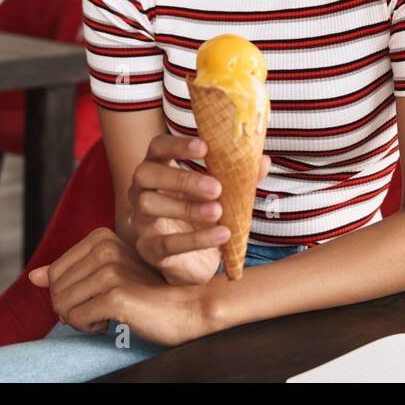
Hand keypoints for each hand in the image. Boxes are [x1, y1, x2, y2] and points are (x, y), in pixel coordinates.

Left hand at [27, 227, 210, 346]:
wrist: (185, 307)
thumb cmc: (145, 293)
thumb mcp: (106, 276)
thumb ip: (69, 273)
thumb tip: (33, 278)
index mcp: (101, 237)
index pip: (54, 273)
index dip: (70, 293)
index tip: (100, 294)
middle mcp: (105, 248)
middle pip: (55, 290)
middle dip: (73, 308)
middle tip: (104, 307)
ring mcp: (111, 270)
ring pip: (62, 306)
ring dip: (82, 319)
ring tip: (110, 313)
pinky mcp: (116, 295)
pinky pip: (76, 319)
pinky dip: (89, 328)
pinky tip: (113, 322)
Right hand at [128, 132, 270, 285]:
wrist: (196, 259)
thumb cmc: (204, 214)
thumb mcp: (223, 193)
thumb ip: (240, 176)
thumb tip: (263, 161)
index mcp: (159, 167)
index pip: (158, 147)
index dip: (177, 145)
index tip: (204, 146)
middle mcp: (141, 190)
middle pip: (146, 173)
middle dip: (181, 178)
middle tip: (217, 187)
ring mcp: (141, 219)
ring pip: (149, 205)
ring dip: (186, 207)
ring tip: (218, 212)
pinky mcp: (149, 248)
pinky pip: (165, 242)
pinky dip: (195, 239)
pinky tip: (222, 235)